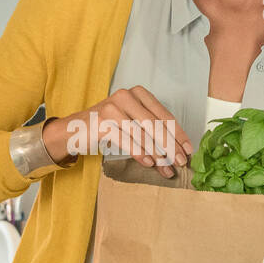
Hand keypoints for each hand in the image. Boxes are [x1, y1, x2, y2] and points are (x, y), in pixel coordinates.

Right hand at [45, 86, 194, 177]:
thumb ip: (152, 132)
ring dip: (157, 154)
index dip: (179, 134)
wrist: (74, 131)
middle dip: (171, 146)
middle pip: (156, 124)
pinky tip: (149, 163)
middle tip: (180, 162)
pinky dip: (140, 153)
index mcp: (139, 93)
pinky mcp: (103, 120)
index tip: (189, 150)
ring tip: (166, 169)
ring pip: (143, 133)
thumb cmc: (108, 128)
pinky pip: (127, 140)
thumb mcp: (132, 123)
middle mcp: (127, 95)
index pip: (165, 115)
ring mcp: (114, 106)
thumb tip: (176, 152)